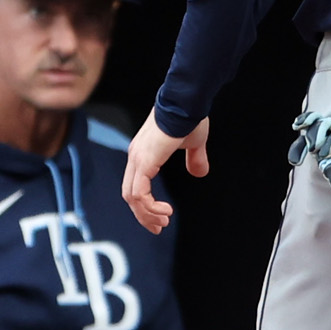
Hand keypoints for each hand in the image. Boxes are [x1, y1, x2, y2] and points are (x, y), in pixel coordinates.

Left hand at [123, 111, 209, 234]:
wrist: (187, 102)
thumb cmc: (190, 117)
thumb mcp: (194, 143)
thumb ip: (195, 159)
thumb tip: (200, 173)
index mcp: (143, 153)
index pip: (136, 185)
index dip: (146, 204)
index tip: (162, 217)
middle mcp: (135, 156)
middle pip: (130, 195)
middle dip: (144, 215)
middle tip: (160, 227)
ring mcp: (137, 159)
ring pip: (132, 197)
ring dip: (147, 214)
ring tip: (164, 222)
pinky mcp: (144, 162)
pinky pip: (139, 193)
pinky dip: (150, 206)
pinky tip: (166, 211)